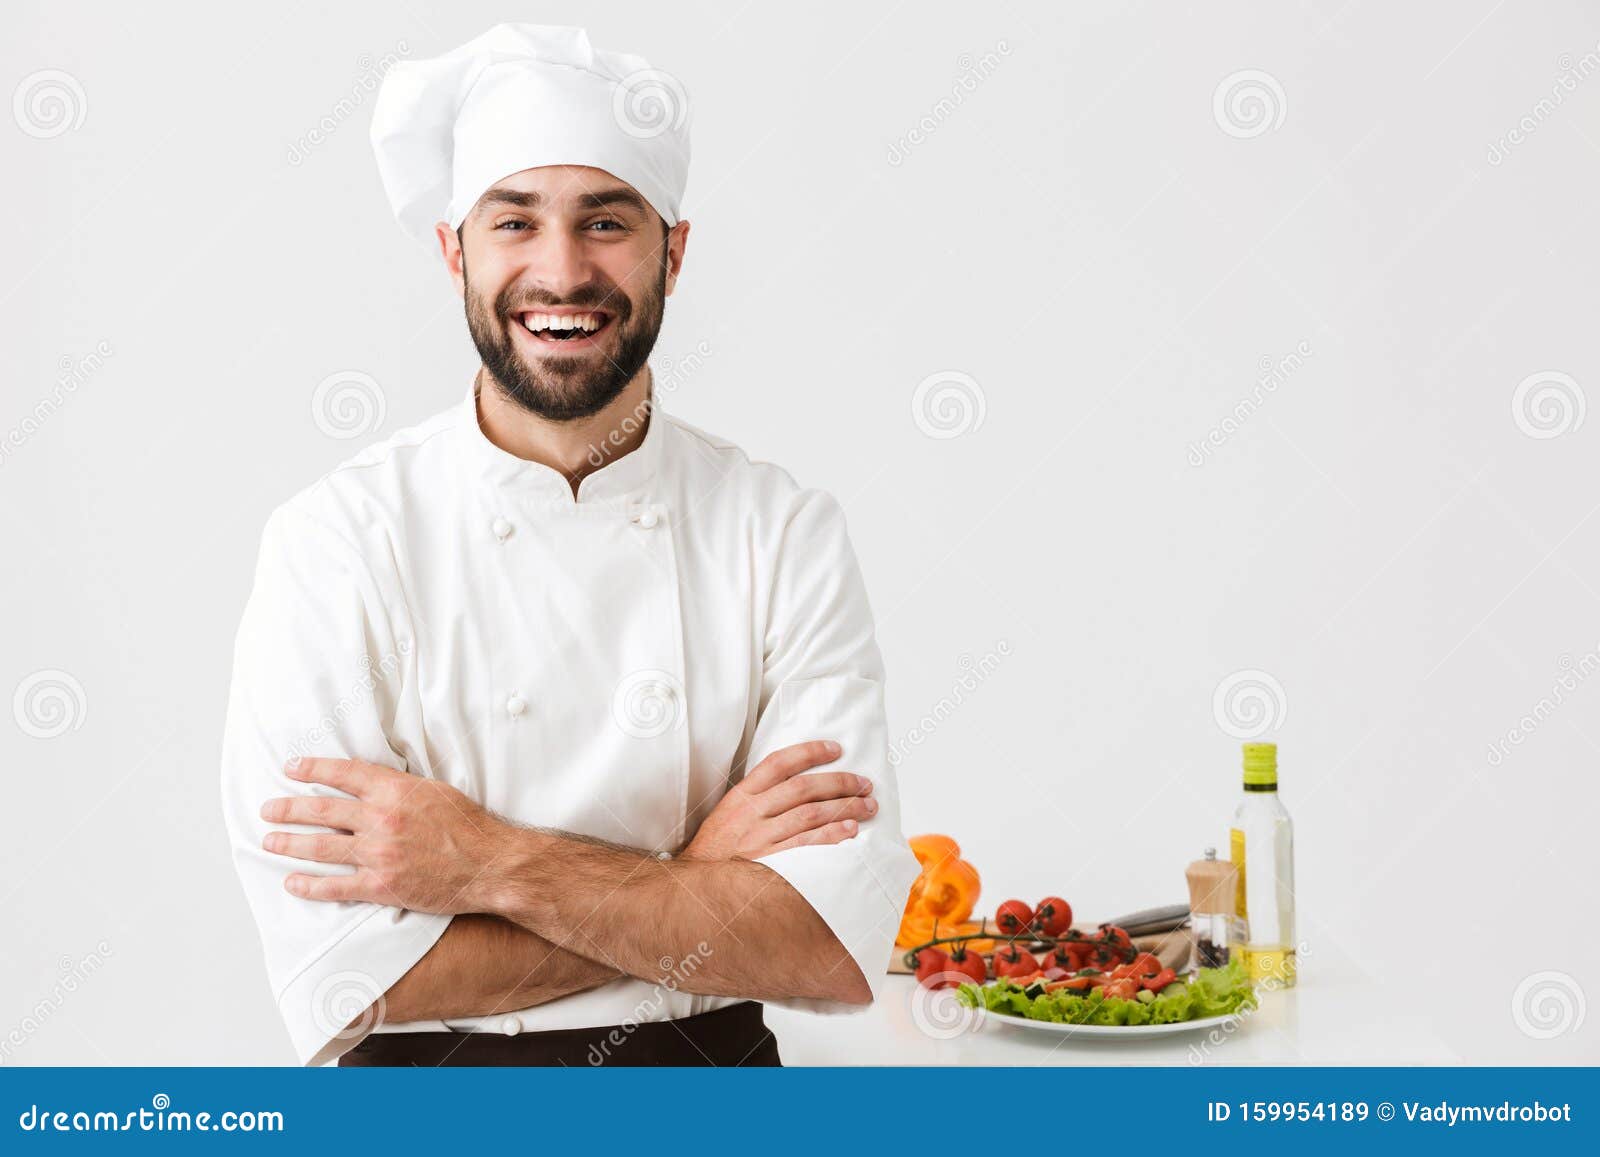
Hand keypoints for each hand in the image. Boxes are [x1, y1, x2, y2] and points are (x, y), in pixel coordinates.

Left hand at [260, 756, 510, 913]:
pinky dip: (310, 885)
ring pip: (321, 847)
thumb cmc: (467, 825)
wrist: (489, 864)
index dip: (312, 769)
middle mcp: (381, 820)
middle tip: (267, 809)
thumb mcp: (434, 790)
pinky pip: (337, 887)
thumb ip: (398, 786)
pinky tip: (292, 882)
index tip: (290, 768)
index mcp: (395, 791)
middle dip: (288, 809)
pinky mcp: (383, 886)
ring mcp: (379, 854)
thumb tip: (367, 780)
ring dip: (290, 844)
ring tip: (270, 841)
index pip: (342, 774)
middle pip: (322, 811)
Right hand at [681, 740, 876, 860]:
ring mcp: (762, 839)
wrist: (696, 890)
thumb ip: (757, 799)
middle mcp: (752, 813)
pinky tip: (851, 831)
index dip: (811, 752)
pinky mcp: (771, 865)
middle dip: (840, 782)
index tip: (837, 749)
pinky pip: (808, 845)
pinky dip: (833, 835)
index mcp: (741, 797)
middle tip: (865, 783)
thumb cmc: (717, 853)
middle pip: (804, 787)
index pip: (779, 763)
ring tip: (868, 806)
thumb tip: (800, 785)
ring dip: (845, 807)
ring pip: (811, 814)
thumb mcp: (727, 816)